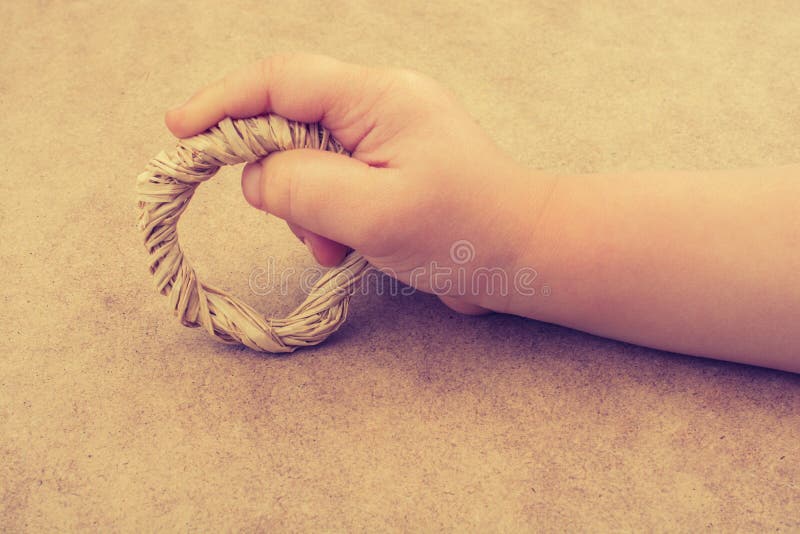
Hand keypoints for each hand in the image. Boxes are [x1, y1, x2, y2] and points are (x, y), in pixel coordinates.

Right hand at [166, 53, 556, 314]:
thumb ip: (299, 186)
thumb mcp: (372, 212)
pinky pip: (334, 185)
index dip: (223, 102)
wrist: (524, 258)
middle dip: (280, 179)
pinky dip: (328, 219)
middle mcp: (379, 106)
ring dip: (307, 210)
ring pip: (308, 162)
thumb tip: (253, 175)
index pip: (281, 80)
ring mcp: (385, 139)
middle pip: (290, 124)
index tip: (179, 131)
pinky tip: (350, 247)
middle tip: (299, 224)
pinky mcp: (388, 170)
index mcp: (378, 98)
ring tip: (337, 246)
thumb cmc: (462, 232)